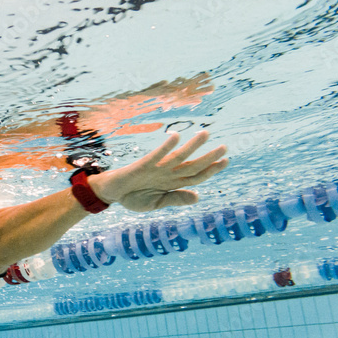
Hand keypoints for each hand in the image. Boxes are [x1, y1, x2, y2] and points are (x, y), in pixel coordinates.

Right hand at [89, 131, 227, 211]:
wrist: (111, 193)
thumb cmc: (133, 197)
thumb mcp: (156, 203)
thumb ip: (176, 198)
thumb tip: (198, 197)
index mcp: (172, 183)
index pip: (196, 176)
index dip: (211, 169)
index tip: (225, 161)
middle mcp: (168, 173)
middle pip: (192, 165)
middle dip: (209, 157)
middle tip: (225, 147)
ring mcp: (157, 168)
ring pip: (178, 156)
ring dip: (193, 146)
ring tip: (205, 134)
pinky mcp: (143, 165)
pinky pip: (157, 155)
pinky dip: (166, 147)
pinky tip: (175, 136)